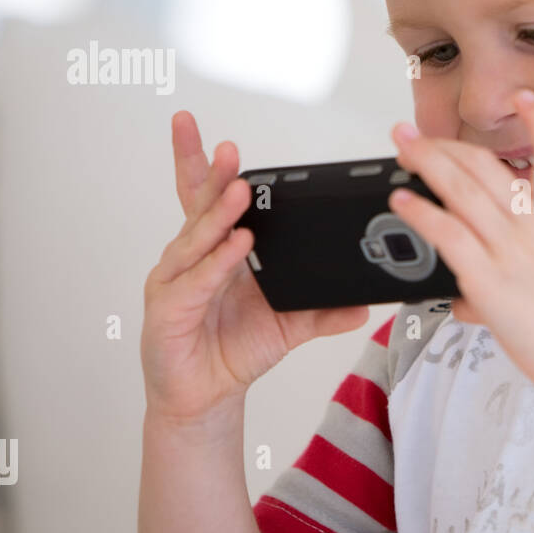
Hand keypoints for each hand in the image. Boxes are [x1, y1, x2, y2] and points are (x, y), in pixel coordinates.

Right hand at [140, 111, 369, 423]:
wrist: (206, 396)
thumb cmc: (234, 349)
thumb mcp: (291, 325)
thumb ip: (324, 312)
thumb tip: (365, 305)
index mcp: (215, 250)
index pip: (206, 199)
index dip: (202, 164)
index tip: (211, 136)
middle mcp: (189, 258)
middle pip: (200, 208)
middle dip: (214, 176)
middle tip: (230, 150)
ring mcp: (175, 282)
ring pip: (198, 240)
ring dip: (220, 215)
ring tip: (239, 190)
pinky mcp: (168, 310)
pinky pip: (196, 281)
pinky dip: (216, 263)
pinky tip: (236, 245)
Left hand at [387, 91, 533, 396]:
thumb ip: (500, 287)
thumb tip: (464, 299)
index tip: (527, 97)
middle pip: (487, 168)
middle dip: (446, 145)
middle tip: (412, 132)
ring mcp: (513, 251)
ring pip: (463, 190)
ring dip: (427, 163)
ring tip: (401, 148)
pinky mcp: (492, 280)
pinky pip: (450, 234)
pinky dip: (422, 213)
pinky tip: (402, 201)